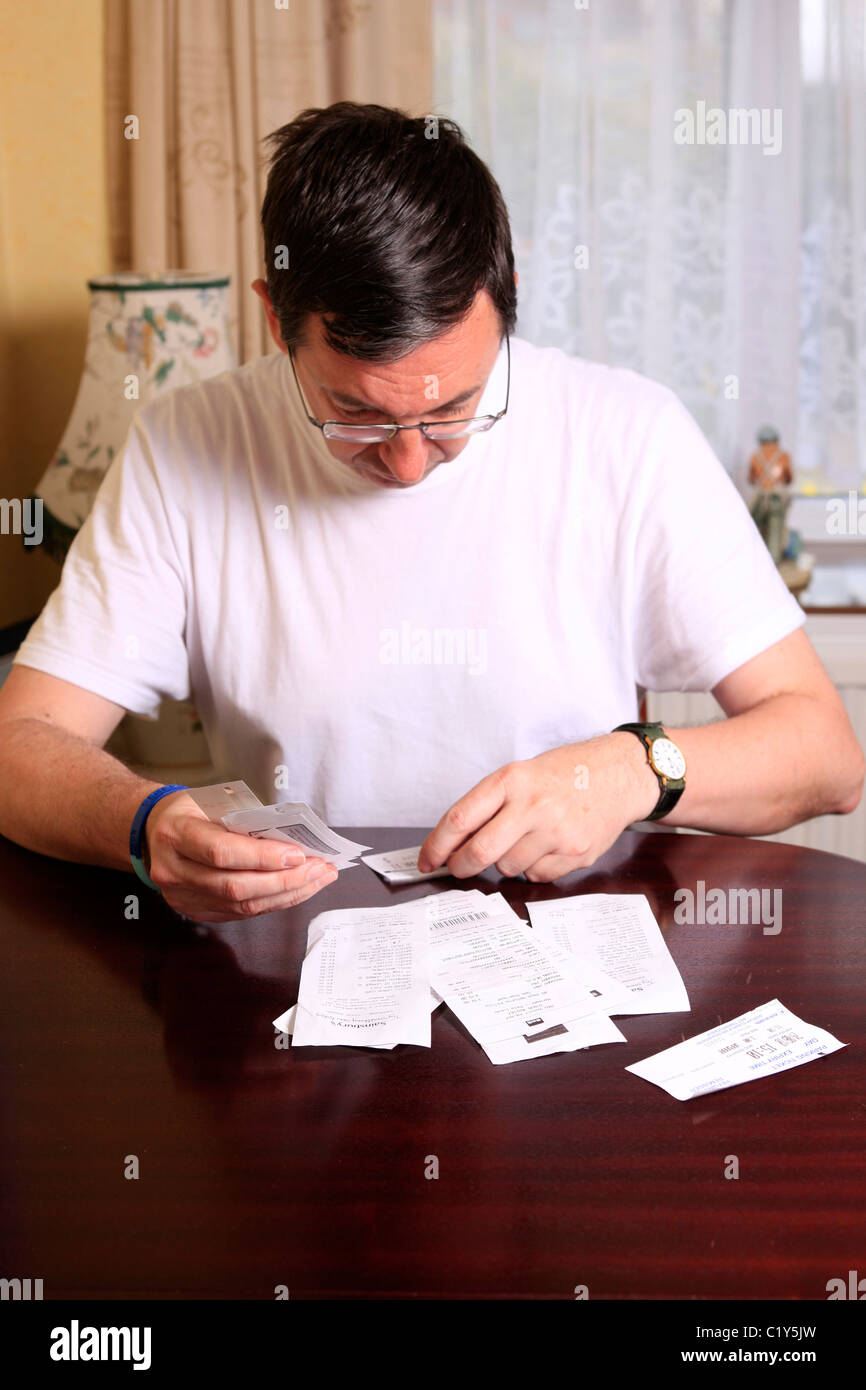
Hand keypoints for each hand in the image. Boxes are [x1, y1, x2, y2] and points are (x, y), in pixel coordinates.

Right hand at [144, 790, 338, 922]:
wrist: (154, 829)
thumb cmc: (189, 810)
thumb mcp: (211, 800)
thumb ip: (244, 818)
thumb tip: (291, 837)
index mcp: (175, 833)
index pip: (222, 852)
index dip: (263, 857)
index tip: (298, 854)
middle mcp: (173, 870)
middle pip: (235, 886)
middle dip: (285, 881)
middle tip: (319, 869)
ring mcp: (180, 896)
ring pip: (240, 906)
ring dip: (286, 895)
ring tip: (317, 879)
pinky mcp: (193, 911)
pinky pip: (239, 914)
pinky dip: (272, 903)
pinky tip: (295, 890)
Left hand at [417, 734, 659, 882]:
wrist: (618, 775)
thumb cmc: (564, 774)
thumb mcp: (521, 773)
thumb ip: (490, 805)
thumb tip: (454, 843)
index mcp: (512, 780)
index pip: (460, 819)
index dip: (437, 845)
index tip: (427, 859)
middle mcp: (533, 806)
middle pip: (479, 852)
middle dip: (461, 866)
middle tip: (459, 867)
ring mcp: (556, 832)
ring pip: (507, 868)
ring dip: (505, 862)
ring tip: (523, 840)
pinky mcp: (576, 854)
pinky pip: (537, 875)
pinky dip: (533, 867)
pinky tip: (547, 846)